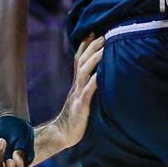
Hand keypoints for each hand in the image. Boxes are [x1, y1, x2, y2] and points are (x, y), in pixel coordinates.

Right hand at [46, 34, 103, 149]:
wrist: (63, 134)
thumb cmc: (75, 118)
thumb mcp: (82, 99)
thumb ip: (88, 87)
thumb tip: (97, 76)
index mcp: (77, 84)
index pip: (80, 60)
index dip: (85, 45)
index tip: (93, 31)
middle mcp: (76, 86)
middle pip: (82, 62)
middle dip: (91, 47)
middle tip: (101, 34)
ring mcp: (78, 95)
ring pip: (84, 72)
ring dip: (94, 59)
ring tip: (104, 49)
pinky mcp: (81, 106)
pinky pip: (88, 91)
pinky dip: (94, 81)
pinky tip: (101, 74)